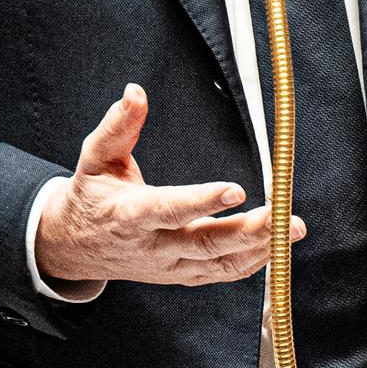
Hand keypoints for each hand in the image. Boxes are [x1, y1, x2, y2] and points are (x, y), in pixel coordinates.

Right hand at [35, 85, 302, 288]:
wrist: (74, 248)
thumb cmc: (90, 198)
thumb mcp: (94, 158)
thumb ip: (117, 127)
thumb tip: (135, 91)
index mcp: (129, 215)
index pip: (168, 210)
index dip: (201, 202)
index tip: (235, 189)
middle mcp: (152, 245)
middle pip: (205, 243)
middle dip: (248, 232)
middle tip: (284, 216)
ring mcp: (168, 266)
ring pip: (219, 263)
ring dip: (260, 249)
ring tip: (292, 228)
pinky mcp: (180, 276)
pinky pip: (220, 274)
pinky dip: (252, 263)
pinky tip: (276, 246)